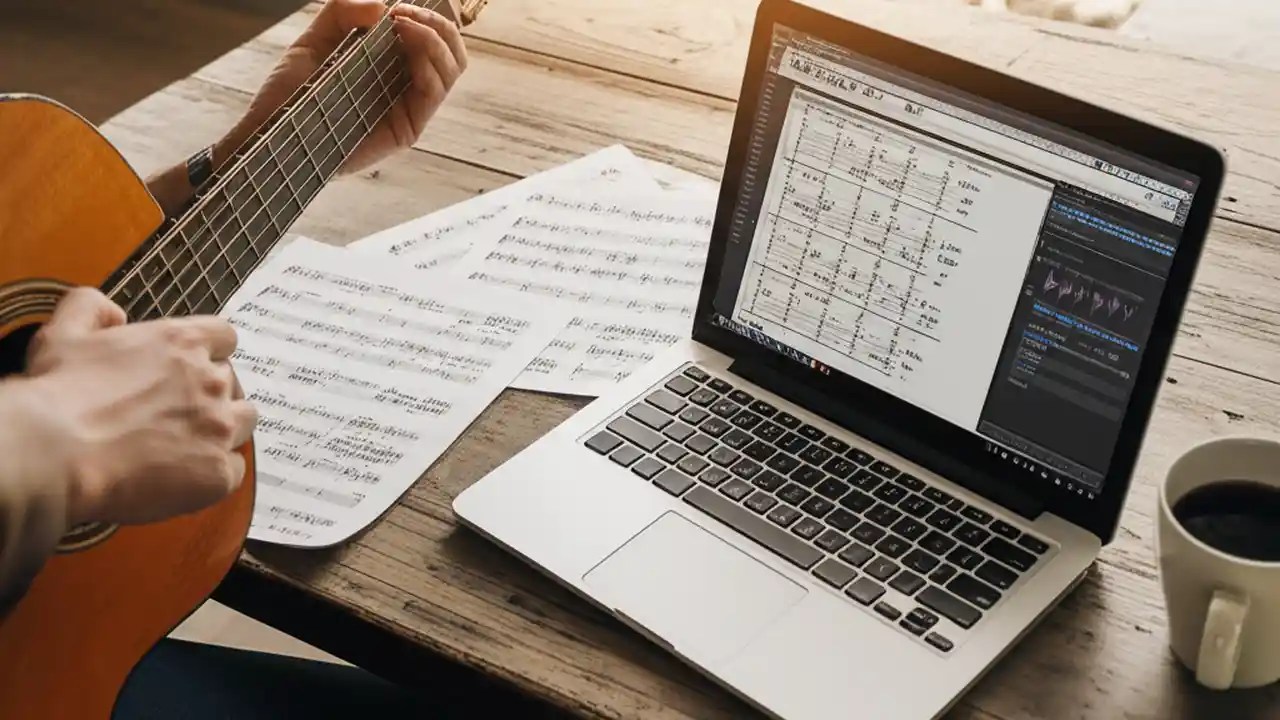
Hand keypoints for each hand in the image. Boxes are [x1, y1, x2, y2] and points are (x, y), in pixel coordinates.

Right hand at [19, 288, 257, 525]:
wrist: (54, 453)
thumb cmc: (57, 393)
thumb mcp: (64, 332)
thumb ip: (91, 308)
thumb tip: (114, 313)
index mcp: (181, 343)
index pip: (223, 336)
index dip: (209, 351)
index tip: (193, 366)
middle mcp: (210, 380)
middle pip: (231, 381)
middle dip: (210, 393)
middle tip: (178, 412)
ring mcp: (218, 427)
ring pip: (244, 420)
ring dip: (223, 428)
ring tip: (189, 443)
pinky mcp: (217, 472)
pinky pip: (235, 469)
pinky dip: (215, 472)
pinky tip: (187, 478)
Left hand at [224, 0, 468, 173]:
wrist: (271, 131)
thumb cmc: (288, 94)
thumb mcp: (313, 40)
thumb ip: (341, 14)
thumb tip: (382, 6)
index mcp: (389, 69)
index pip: (431, 43)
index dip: (427, 17)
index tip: (399, 7)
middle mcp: (404, 89)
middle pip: (451, 54)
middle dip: (439, 24)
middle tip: (407, 12)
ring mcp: (408, 110)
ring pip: (451, 69)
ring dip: (435, 37)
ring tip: (405, 23)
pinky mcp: (406, 129)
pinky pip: (434, 92)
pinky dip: (429, 60)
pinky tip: (406, 42)